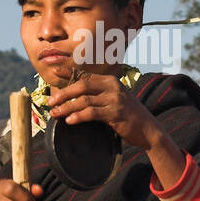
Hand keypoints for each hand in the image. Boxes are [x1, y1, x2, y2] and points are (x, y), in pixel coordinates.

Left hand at [46, 71, 160, 148]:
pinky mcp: (115, 113)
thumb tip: (75, 97)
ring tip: (55, 114)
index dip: (68, 72)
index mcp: (110, 81)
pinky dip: (79, 116)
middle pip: (82, 86)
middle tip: (50, 102)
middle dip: (64, 93)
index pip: (85, 75)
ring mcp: (114, 99)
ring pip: (84, 100)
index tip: (54, 71)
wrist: (148, 129)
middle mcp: (112, 87)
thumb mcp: (114, 100)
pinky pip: (92, 113)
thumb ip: (99, 95)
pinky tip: (70, 121)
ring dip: (67, 107)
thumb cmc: (128, 116)